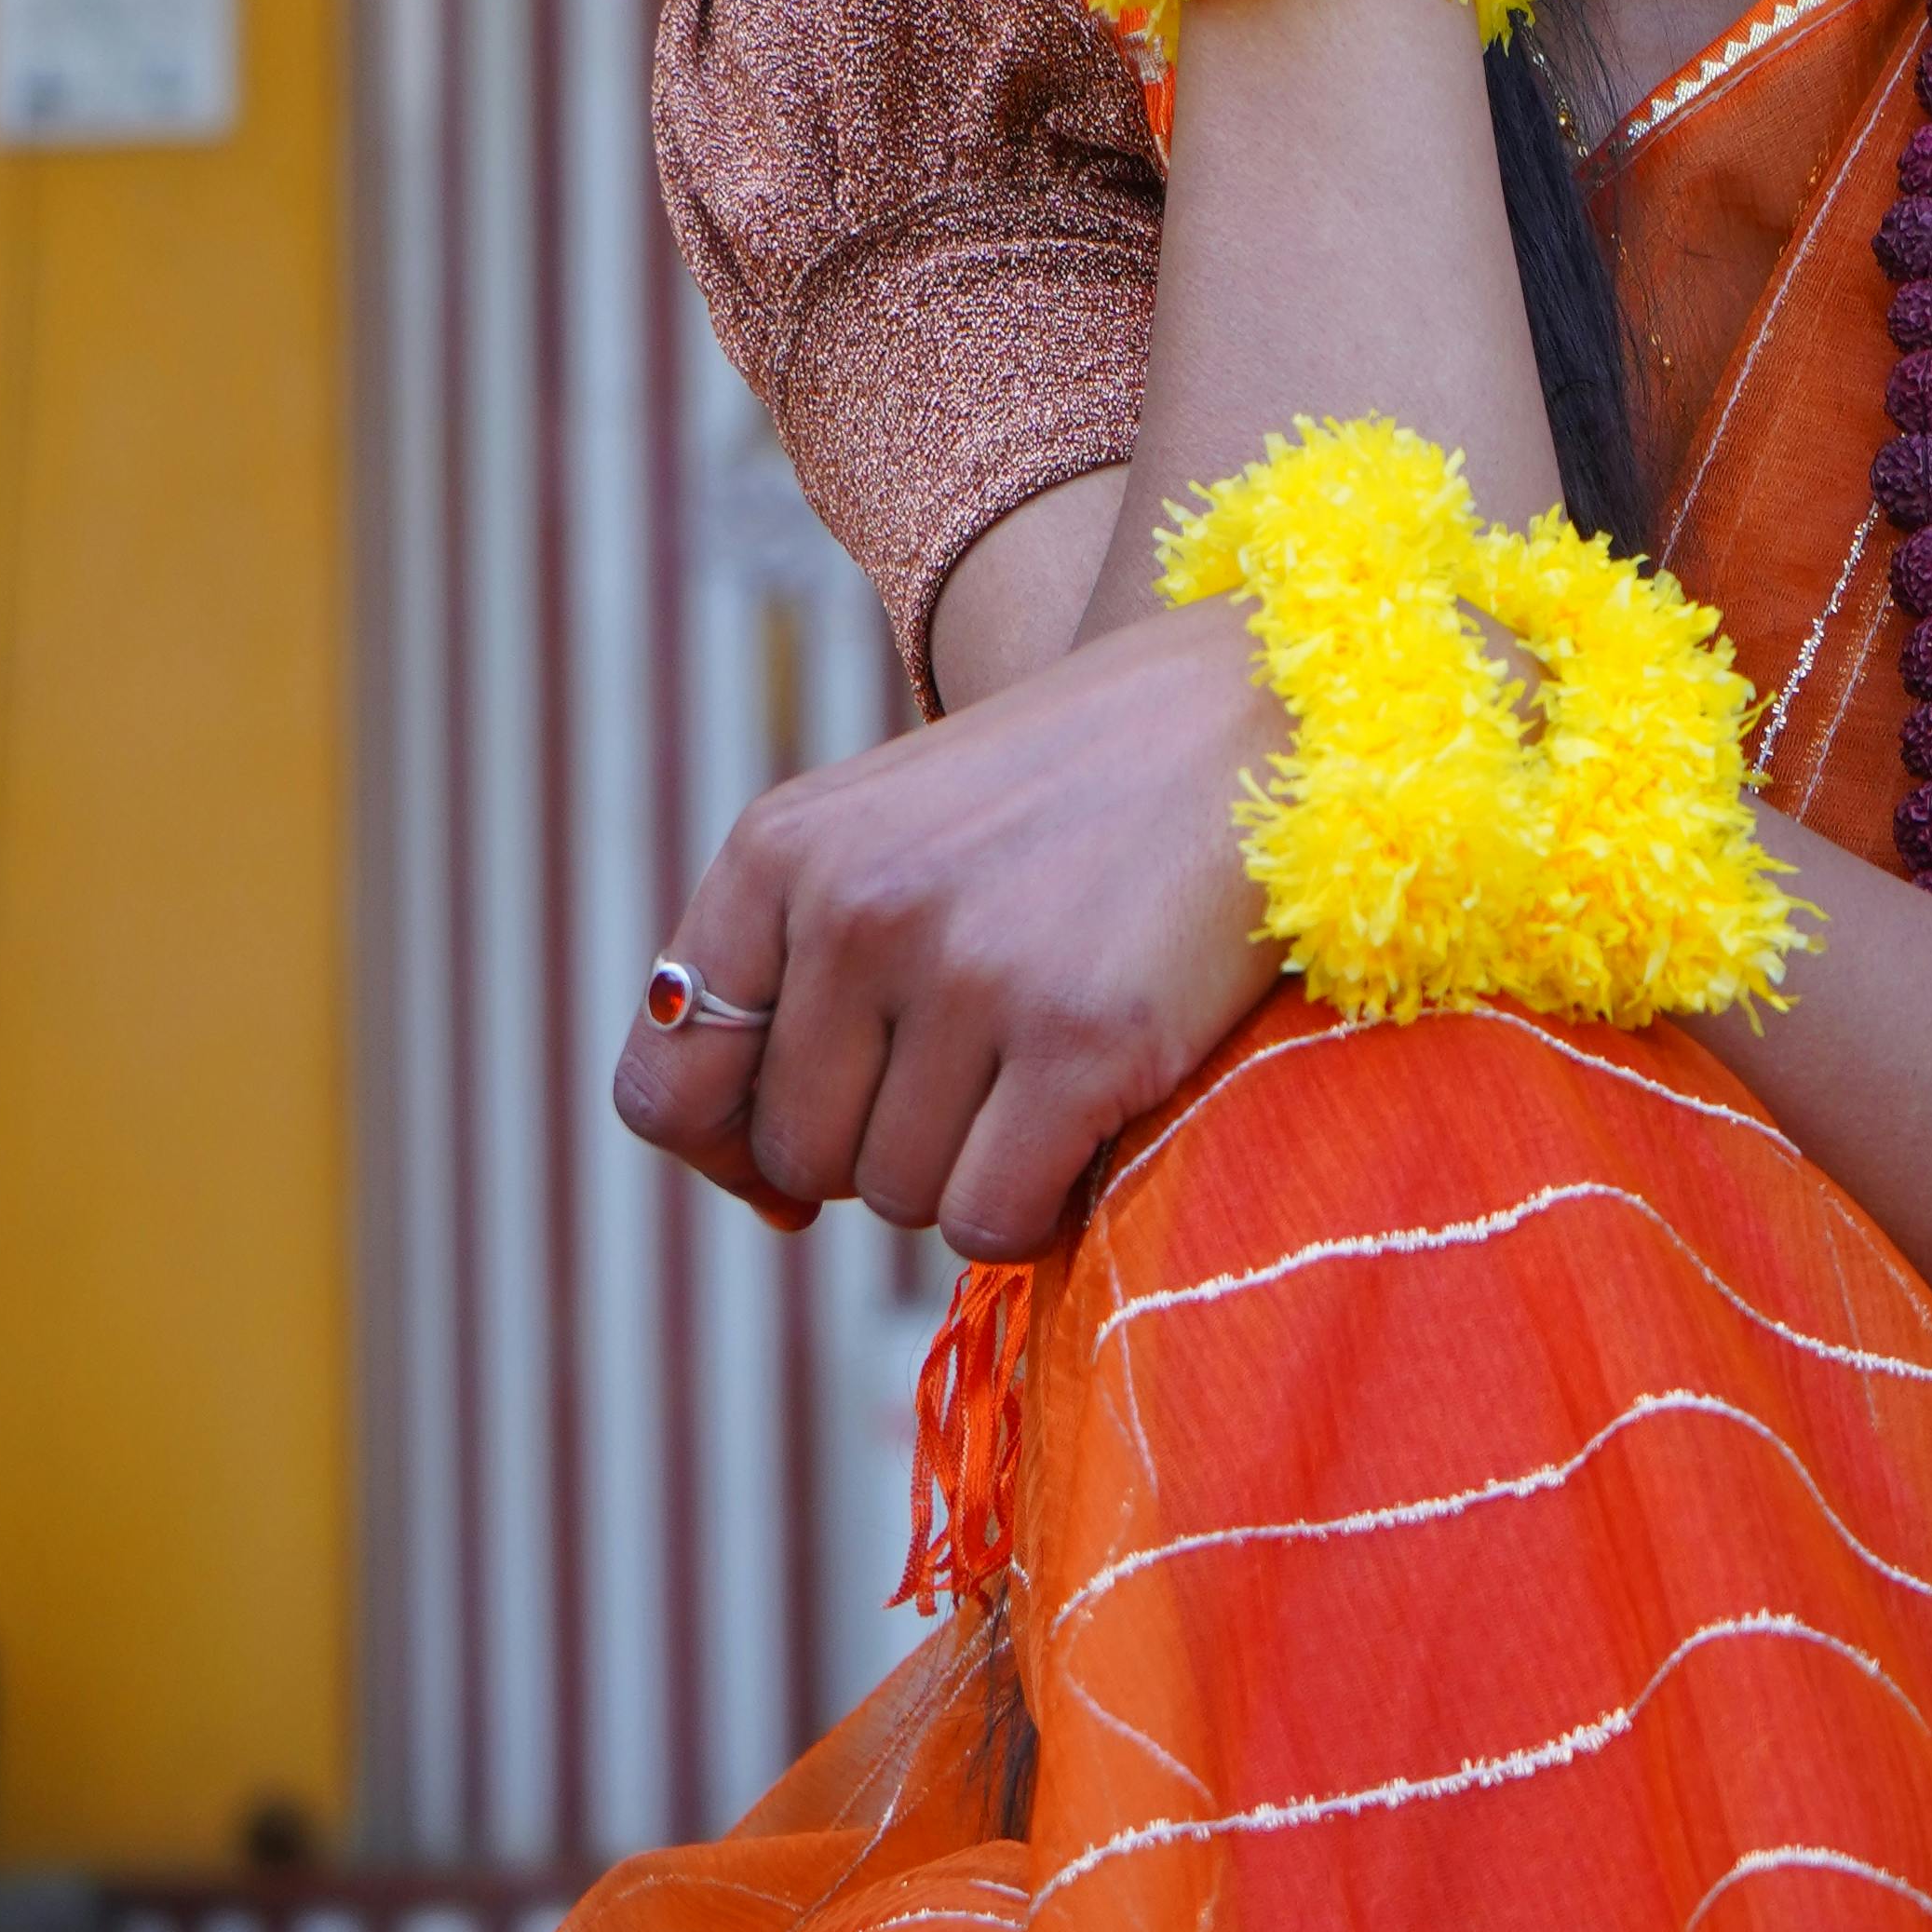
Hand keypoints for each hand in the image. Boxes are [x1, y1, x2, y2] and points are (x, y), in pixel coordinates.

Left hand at [612, 599, 1283, 1256]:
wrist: (1267, 713)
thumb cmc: (1083, 793)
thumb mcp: (895, 830)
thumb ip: (803, 969)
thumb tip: (765, 1191)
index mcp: (783, 846)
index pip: (664, 1079)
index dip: (725, 1149)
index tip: (789, 1166)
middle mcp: (857, 905)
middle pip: (799, 1154)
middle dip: (881, 1149)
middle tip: (983, 1074)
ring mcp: (968, 972)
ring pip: (898, 1197)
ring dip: (970, 1170)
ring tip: (1048, 1069)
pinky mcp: (1082, 1039)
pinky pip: (995, 1218)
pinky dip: (1037, 1208)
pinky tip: (1088, 1126)